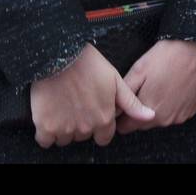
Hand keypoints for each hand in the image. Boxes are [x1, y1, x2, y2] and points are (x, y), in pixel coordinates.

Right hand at [30, 43, 153, 148]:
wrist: (59, 54)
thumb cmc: (88, 64)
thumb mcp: (115, 80)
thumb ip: (131, 103)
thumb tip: (150, 116)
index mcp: (104, 118)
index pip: (104, 137)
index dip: (99, 126)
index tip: (92, 112)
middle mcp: (85, 128)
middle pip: (84, 136)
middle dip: (81, 124)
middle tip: (77, 103)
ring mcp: (64, 129)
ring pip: (65, 139)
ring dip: (64, 128)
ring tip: (63, 105)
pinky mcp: (45, 127)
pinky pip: (45, 140)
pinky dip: (46, 132)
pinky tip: (49, 114)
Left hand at [116, 39, 195, 133]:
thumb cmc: (170, 56)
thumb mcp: (139, 69)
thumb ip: (125, 93)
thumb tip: (114, 107)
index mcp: (147, 111)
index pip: (125, 127)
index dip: (122, 114)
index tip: (126, 101)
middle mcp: (164, 119)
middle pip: (142, 124)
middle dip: (140, 110)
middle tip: (145, 87)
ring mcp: (179, 116)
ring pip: (159, 119)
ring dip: (157, 107)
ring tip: (161, 84)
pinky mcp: (191, 111)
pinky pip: (174, 113)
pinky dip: (172, 104)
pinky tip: (173, 87)